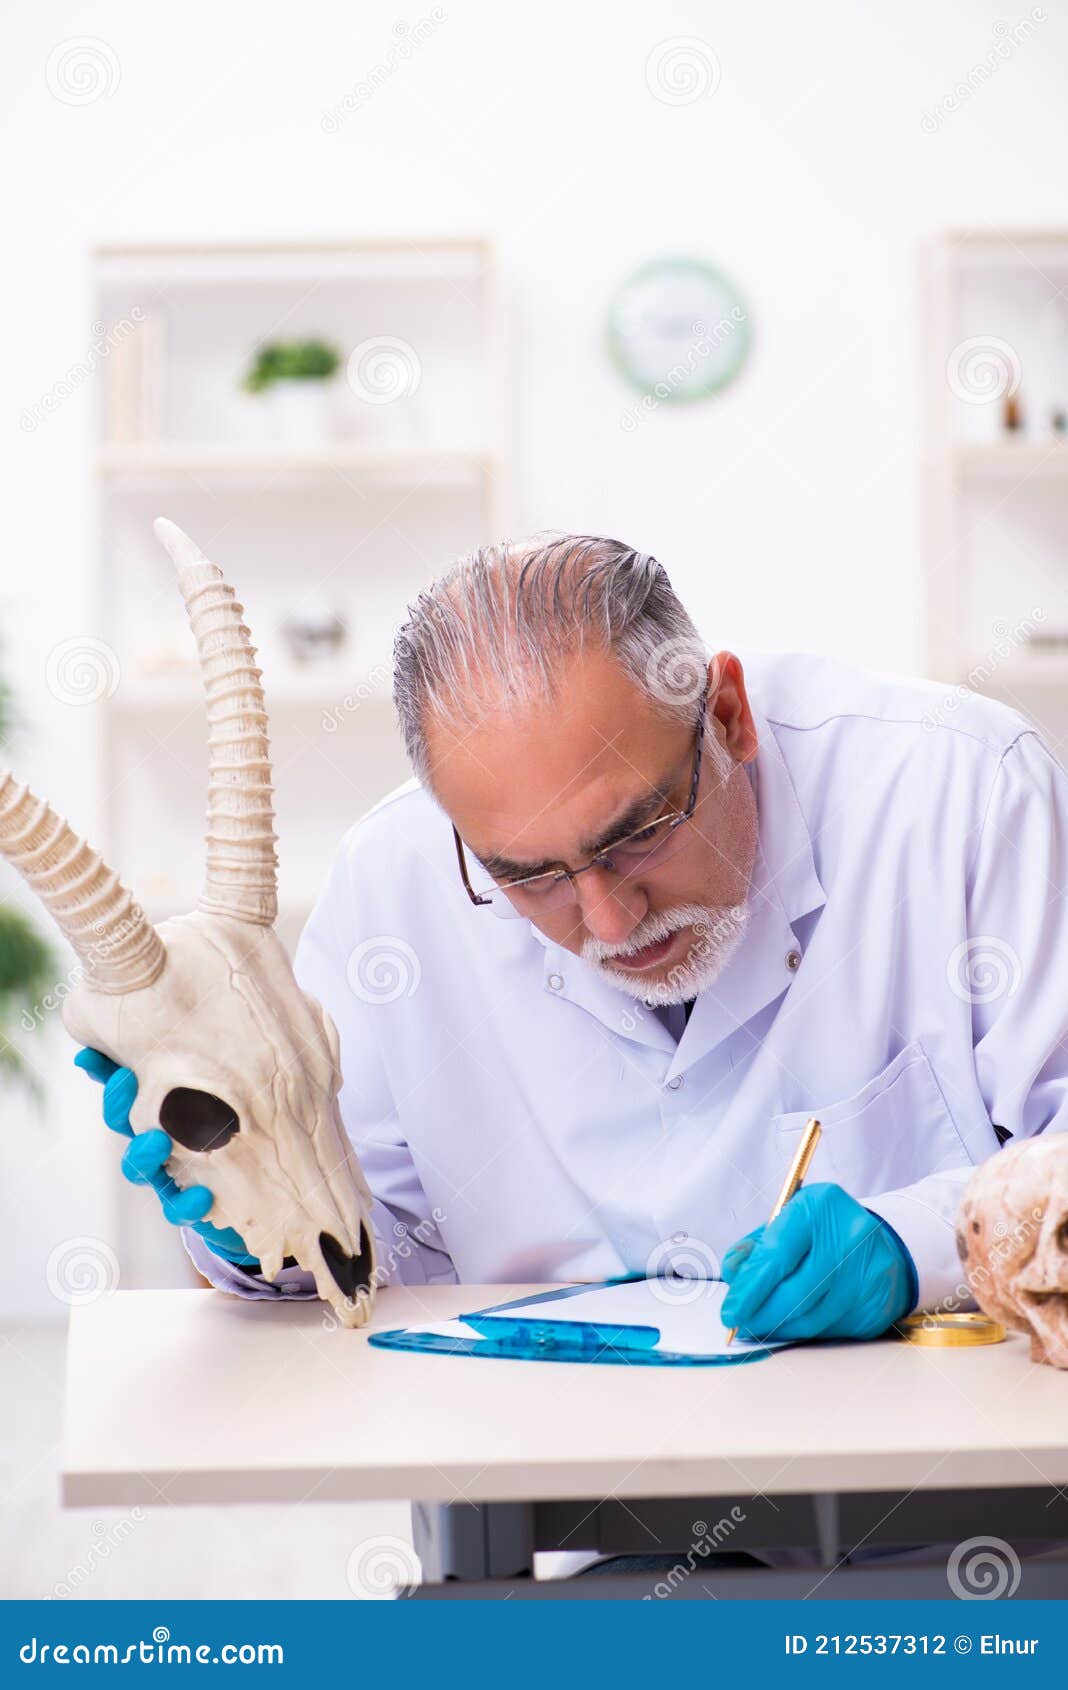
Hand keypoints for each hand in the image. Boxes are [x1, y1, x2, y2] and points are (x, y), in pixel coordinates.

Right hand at [74, 1048, 258, 1266]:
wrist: (273, 1179)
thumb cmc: (244, 1116)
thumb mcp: (227, 1080)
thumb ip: (197, 1058)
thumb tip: (148, 1035)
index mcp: (160, 1104)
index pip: (122, 1085)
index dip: (104, 1071)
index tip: (97, 1057)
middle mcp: (156, 1136)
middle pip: (123, 1121)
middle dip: (119, 1103)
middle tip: (126, 1079)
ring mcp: (170, 1172)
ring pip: (138, 1166)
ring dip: (142, 1153)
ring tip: (157, 1140)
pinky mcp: (189, 1205)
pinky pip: (178, 1209)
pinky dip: (185, 1204)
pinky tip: (202, 1195)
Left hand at [721, 1182, 917, 1342]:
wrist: (878, 1245)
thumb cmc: (819, 1233)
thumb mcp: (784, 1223)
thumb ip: (754, 1248)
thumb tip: (735, 1277)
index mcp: (820, 1204)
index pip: (777, 1255)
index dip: (750, 1289)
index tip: (730, 1311)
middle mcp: (850, 1235)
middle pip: (794, 1292)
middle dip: (761, 1314)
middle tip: (741, 1324)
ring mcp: (869, 1271)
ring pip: (811, 1317)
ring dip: (779, 1328)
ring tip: (762, 1325)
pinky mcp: (877, 1303)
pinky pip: (829, 1330)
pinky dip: (804, 1331)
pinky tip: (794, 1323)